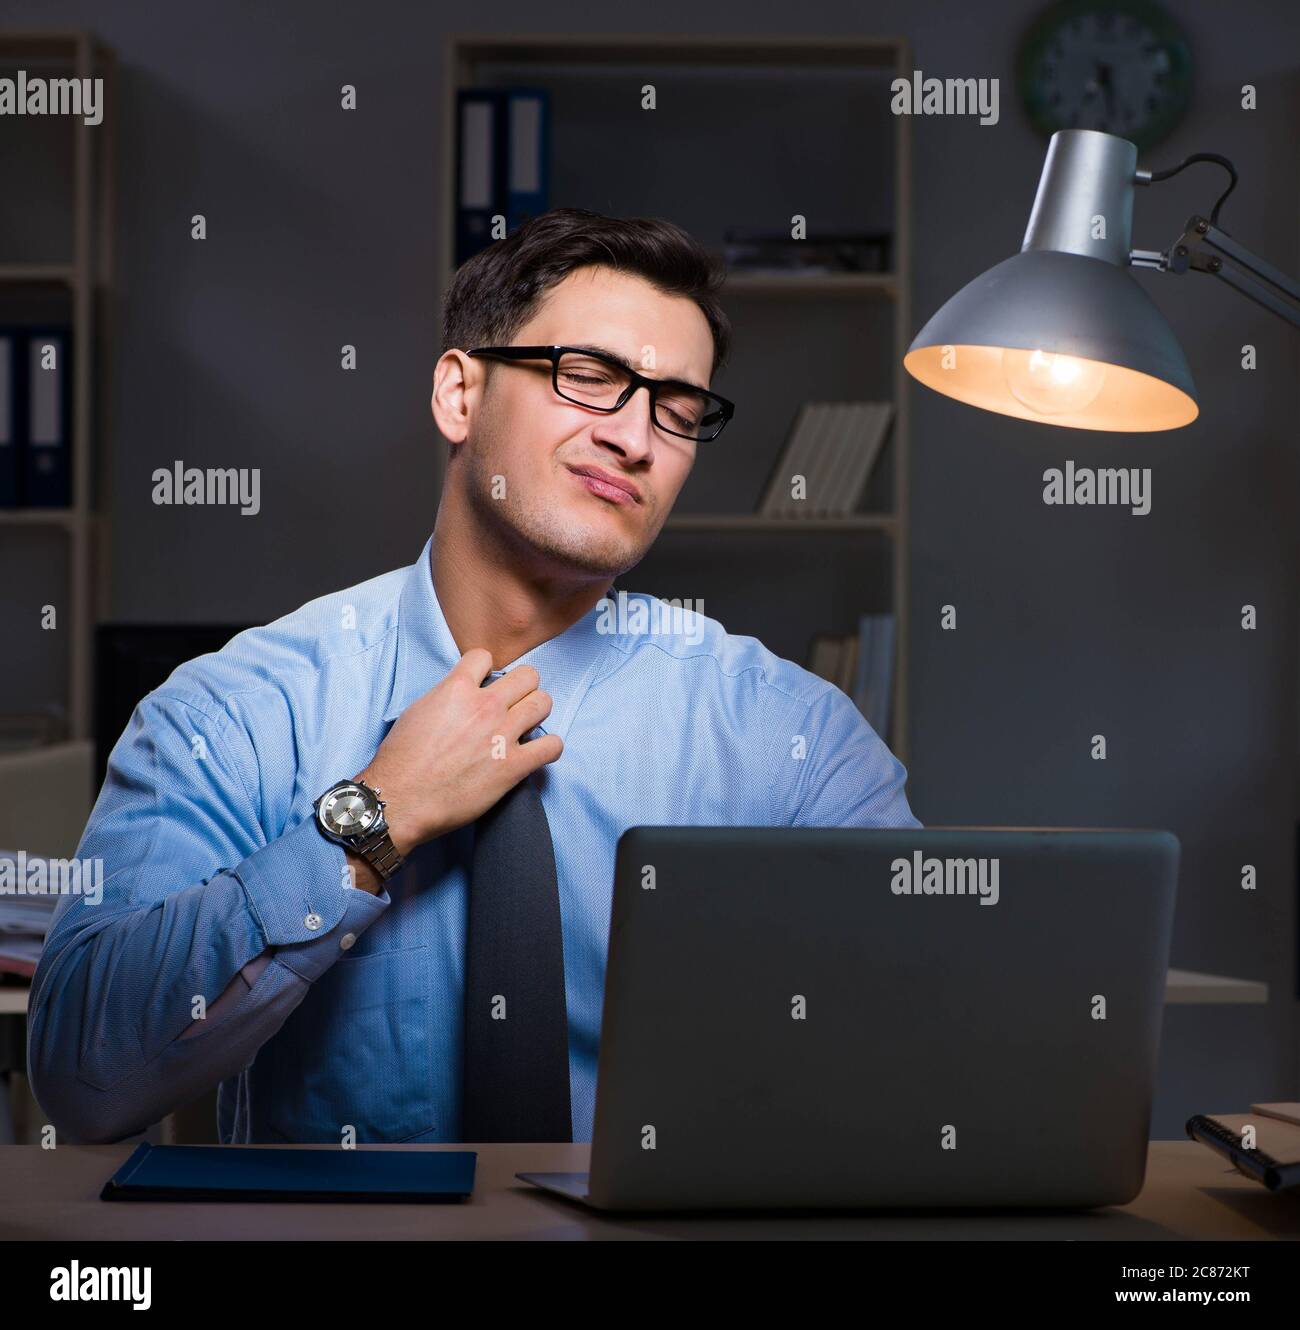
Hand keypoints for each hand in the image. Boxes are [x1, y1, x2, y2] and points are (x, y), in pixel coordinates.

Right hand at [356, 647, 561, 856]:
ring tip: (526, 725)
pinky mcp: (513, 766)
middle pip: (528, 675)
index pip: (485, 656)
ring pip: (543, 703)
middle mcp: (484, 707)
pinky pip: (553, 746)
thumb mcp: (417, 711)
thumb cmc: (400, 761)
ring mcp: (502, 735)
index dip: (486, 669)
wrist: (401, 800)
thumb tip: (461, 693)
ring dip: (537, 712)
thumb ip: (446, 695)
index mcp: (456, 690)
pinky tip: (537, 752)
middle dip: (523, 687)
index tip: (486, 683)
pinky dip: (550, 748)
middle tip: (515, 703)